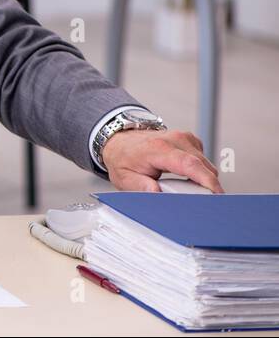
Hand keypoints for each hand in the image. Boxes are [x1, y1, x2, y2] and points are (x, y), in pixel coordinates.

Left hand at [101, 128, 223, 193]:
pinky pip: (203, 160)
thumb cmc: (123, 158)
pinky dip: (198, 170)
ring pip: (206, 164)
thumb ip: (141, 187)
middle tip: (192, 200)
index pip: (190, 164)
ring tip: (182, 186)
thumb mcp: (125, 178)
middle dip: (205, 186)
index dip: (207, 181)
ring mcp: (184, 137)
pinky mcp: (190, 139)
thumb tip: (157, 194)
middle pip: (203, 166)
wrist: (121, 139)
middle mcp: (175, 139)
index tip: (217, 194)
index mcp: (159, 149)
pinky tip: (183, 174)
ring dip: (201, 178)